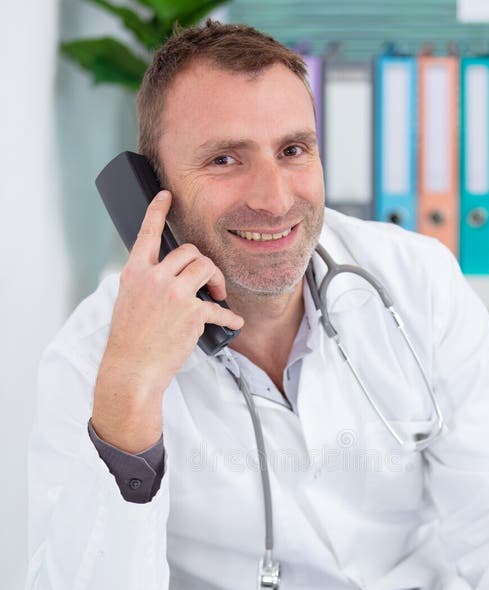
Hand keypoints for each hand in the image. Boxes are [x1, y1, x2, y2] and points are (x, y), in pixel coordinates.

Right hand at [92, 190, 243, 451]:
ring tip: (217, 297)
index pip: (147, 233)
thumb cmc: (130, 341)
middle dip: (203, 265)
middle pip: (189, 252)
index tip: (167, 196)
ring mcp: (174, 293)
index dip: (158, 211)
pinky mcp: (192, 312)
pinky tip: (233, 321)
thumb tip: (169, 277)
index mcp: (134, 273)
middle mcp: (154, 277)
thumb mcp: (129, 303)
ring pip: (206, 268)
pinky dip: (229, 316)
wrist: (132, 369)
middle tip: (209, 284)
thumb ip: (147, 284)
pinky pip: (219, 307)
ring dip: (217, 281)